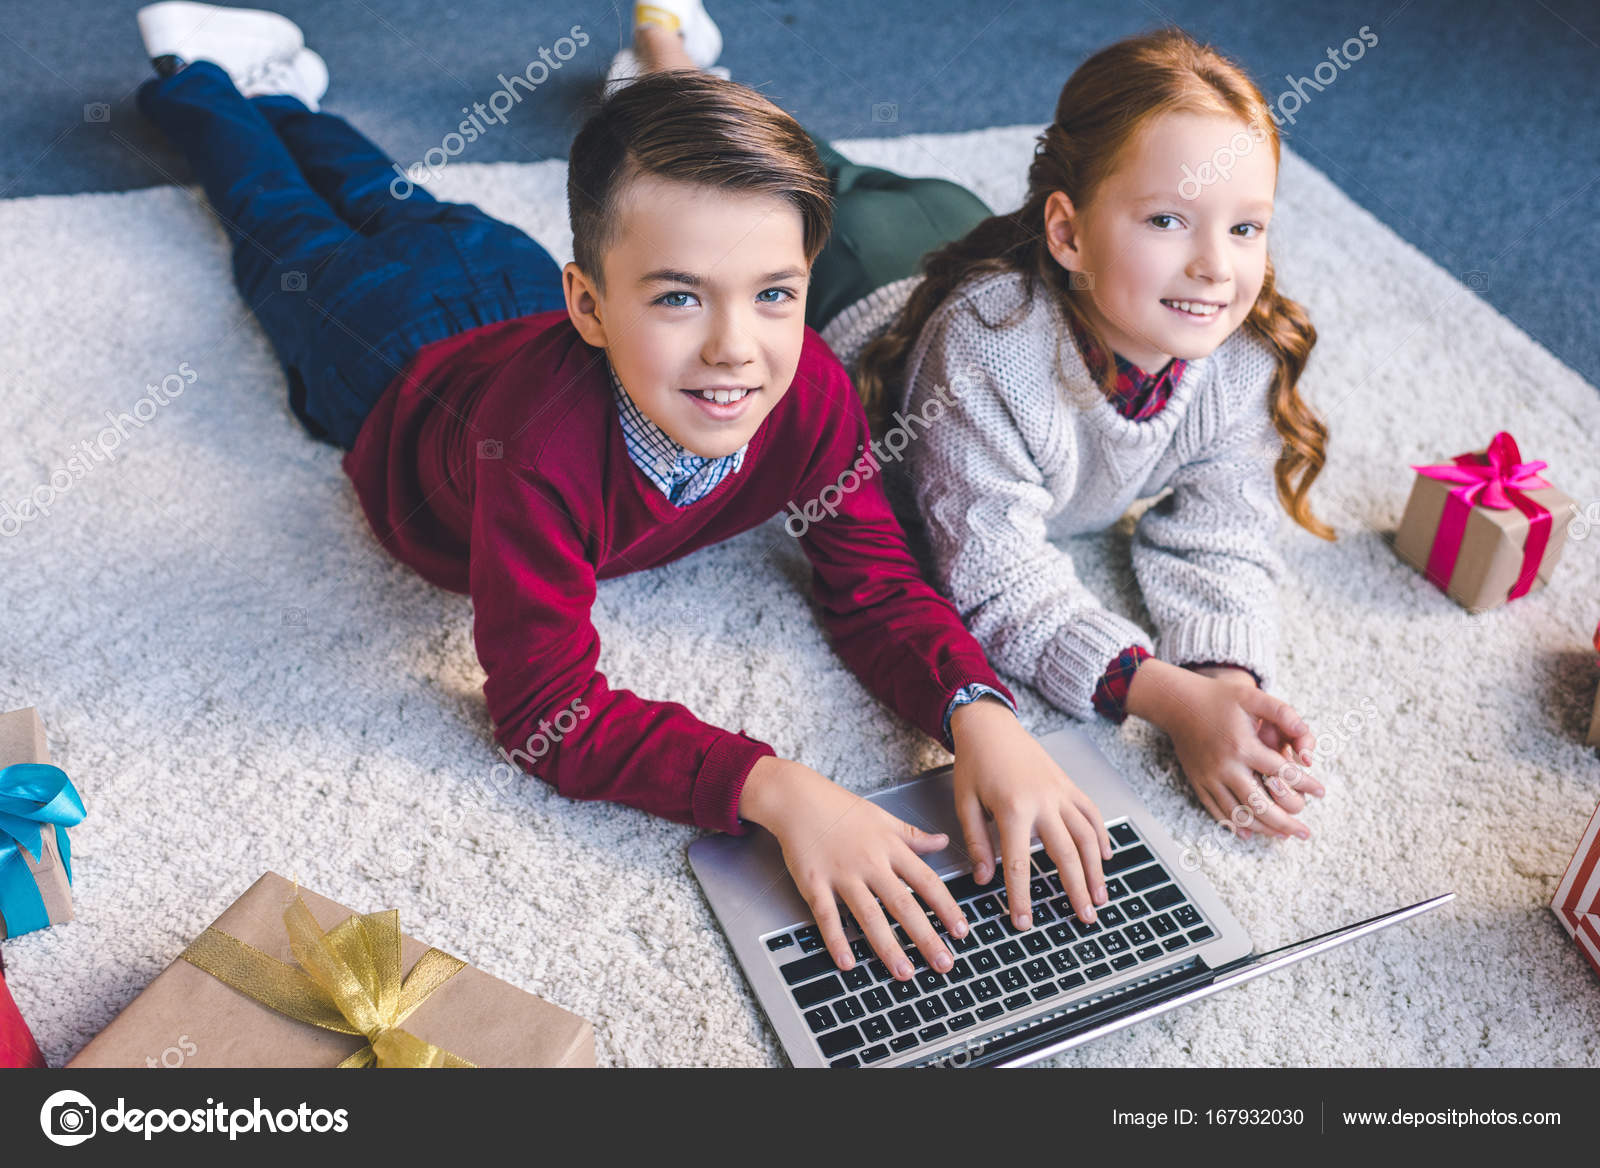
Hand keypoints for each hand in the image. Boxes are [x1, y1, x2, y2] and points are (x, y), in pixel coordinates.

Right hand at [738, 755, 969, 980]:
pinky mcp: (814, 883)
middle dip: (926, 936)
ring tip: (904, 973)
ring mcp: (841, 875)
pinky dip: (837, 940)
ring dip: (888, 947)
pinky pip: (827, 916)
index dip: (946, 907)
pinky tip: (848, 963)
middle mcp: (870, 863)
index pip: (926, 881)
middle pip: (903, 904)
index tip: (961, 930)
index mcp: (890, 848)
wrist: (798, 799)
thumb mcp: (883, 818)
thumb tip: (943, 842)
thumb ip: (913, 836)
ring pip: (869, 916)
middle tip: (943, 963)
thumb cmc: (840, 808)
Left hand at [948, 697, 1110, 927]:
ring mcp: (1060, 792)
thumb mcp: (965, 803)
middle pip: (1065, 853)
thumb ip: (977, 842)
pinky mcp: (1068, 784)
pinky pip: (1091, 813)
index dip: (1021, 896)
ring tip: (1101, 896)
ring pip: (1087, 835)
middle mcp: (1043, 801)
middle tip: (1085, 917)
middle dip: (1076, 889)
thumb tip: (984, 879)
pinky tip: (1107, 857)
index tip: (1025, 921)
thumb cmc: (974, 763)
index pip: (1018, 863)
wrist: (990, 725)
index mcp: (1013, 808)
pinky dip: (1102, 836)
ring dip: (1096, 869)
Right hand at [1127, 659, 1317, 839]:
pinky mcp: (1198, 782)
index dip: (1306, 784)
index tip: (1322, 791)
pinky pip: (1217, 811)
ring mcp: (1209, 778)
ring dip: (1264, 829)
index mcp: (1243, 746)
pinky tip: (1250, 834)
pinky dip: (1235, 826)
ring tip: (1284, 836)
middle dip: (1287, 822)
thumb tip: (1303, 730)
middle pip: (1261, 805)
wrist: (1177, 703)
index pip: (1282, 774)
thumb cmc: (1219, 698)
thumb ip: (1282, 712)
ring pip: (1239, 815)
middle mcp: (1226, 767)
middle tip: (1305, 832)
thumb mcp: (1252, 696)